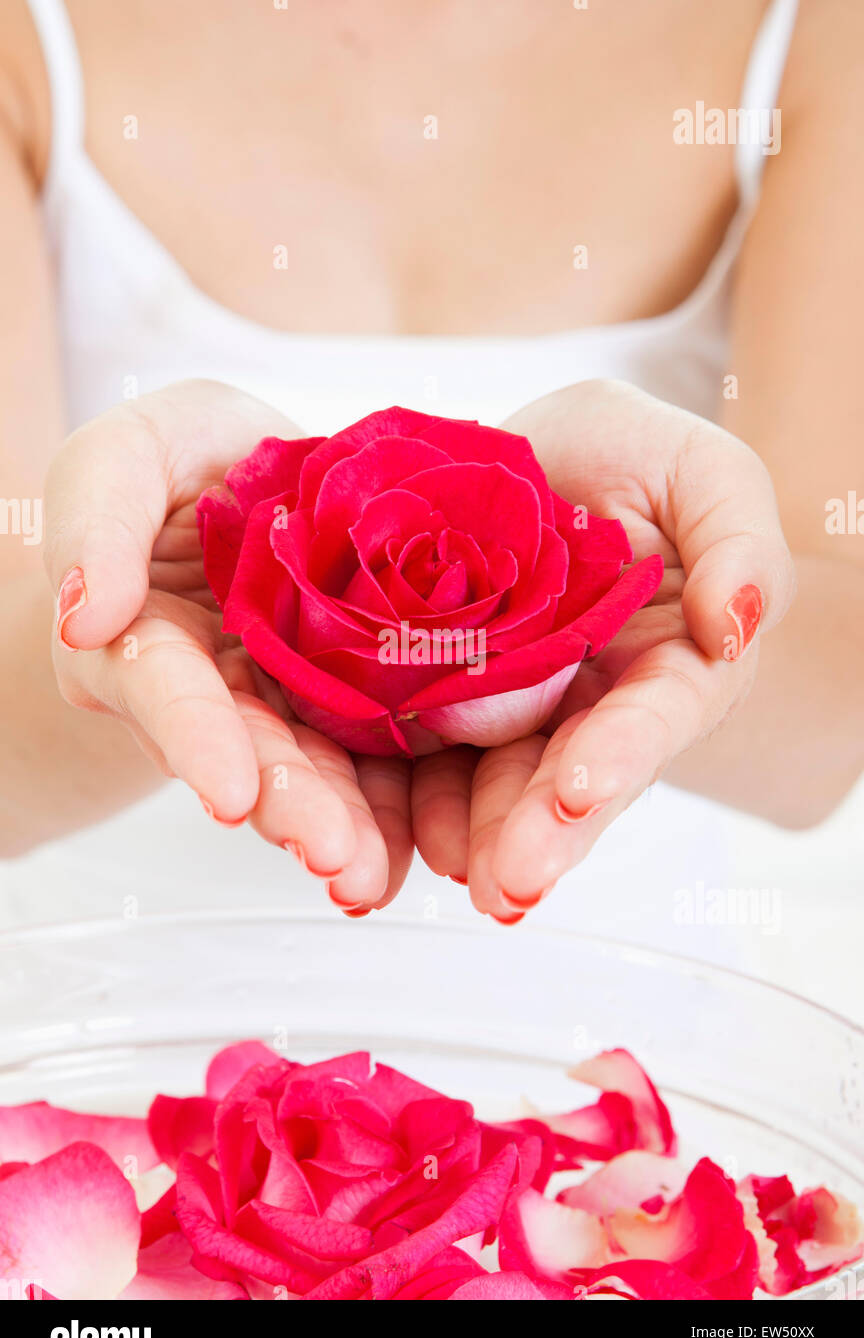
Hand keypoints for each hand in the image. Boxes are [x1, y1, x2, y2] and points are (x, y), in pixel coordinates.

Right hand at [44, 381, 412, 910]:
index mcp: (142, 637)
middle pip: (250, 750)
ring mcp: (288, 700)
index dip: (195, 736)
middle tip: (331, 855)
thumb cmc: (180, 461)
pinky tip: (426, 846)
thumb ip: (97, 521)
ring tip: (374, 873)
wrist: (256, 477)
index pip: (163, 686)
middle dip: (289, 805)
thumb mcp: (126, 457)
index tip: (229, 793)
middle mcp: (213, 690)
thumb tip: (84, 615)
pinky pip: (377, 754)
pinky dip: (399, 803)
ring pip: (316, 767)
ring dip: (346, 825)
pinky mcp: (354, 700)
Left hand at [411, 380, 795, 918]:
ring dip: (474, 836)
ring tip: (448, 870)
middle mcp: (591, 707)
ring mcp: (509, 713)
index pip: (654, 714)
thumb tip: (736, 625)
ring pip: (492, 784)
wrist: (510, 455)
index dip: (623, 752)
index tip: (584, 789)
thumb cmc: (622, 456)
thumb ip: (738, 539)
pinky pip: (417, 755)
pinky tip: (386, 832)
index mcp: (669, 663)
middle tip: (510, 882)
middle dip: (542, 831)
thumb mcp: (698, 470)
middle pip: (570, 777)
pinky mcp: (434, 705)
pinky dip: (402, 796)